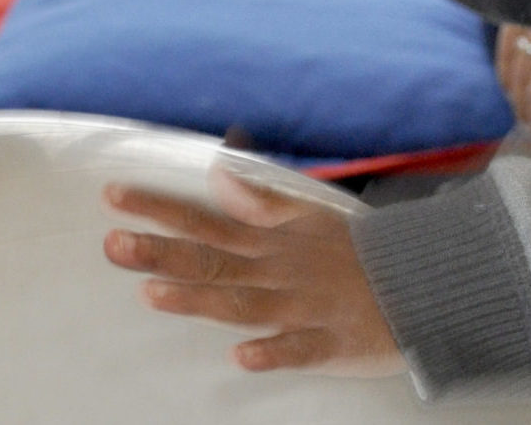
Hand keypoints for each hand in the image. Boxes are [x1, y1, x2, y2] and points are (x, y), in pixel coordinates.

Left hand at [102, 168, 403, 376]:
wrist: (418, 283)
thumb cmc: (350, 250)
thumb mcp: (307, 213)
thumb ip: (260, 199)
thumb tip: (217, 173)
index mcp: (267, 238)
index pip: (201, 218)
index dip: (158, 207)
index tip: (112, 197)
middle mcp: (275, 269)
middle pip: (210, 260)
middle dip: (161, 252)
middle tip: (112, 245)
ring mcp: (301, 307)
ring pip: (242, 303)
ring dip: (198, 300)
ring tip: (152, 296)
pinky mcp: (330, 343)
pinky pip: (299, 351)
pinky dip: (272, 352)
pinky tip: (242, 357)